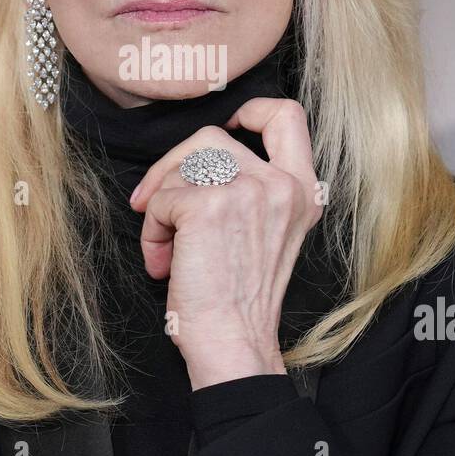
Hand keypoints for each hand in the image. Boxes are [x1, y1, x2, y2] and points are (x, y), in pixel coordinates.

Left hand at [127, 97, 323, 390]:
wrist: (233, 344)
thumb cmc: (241, 300)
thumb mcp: (269, 233)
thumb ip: (254, 190)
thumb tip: (195, 161)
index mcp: (303, 191)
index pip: (286, 115)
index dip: (247, 110)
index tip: (222, 133)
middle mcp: (282, 185)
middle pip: (211, 137)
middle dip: (173, 168)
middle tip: (158, 206)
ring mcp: (248, 190)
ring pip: (181, 166)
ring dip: (161, 206)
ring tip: (167, 248)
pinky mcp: (208, 205)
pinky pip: (160, 199)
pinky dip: (151, 231)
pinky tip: (164, 264)